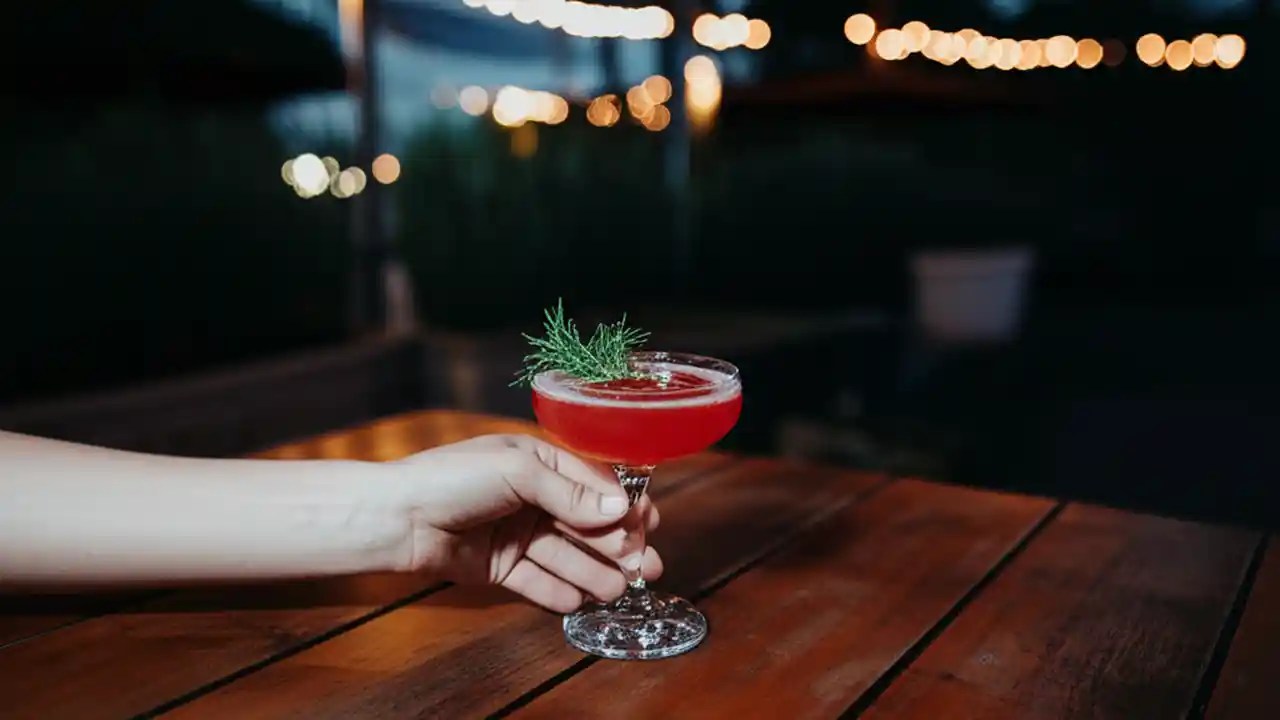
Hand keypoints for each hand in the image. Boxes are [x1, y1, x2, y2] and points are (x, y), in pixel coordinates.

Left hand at [390, 434, 662, 611]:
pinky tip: (581, 602)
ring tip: (619, 590)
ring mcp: (517, 534)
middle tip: (646, 566)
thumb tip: (619, 508)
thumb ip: (569, 492)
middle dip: (616, 545)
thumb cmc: (452, 478)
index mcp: (538, 462)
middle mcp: (532, 498)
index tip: (648, 524)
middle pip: (584, 524)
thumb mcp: (517, 472)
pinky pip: (537, 581)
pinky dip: (559, 591)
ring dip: (594, 571)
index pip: (592, 484)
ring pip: (565, 555)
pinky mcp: (500, 567)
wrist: (396, 517)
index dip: (621, 505)